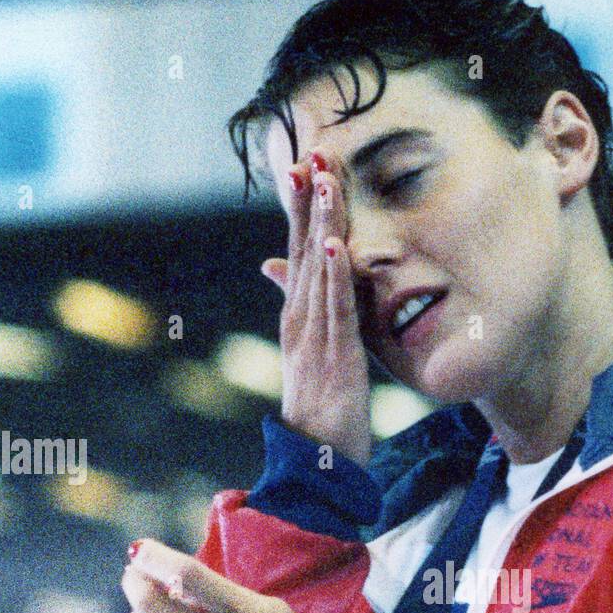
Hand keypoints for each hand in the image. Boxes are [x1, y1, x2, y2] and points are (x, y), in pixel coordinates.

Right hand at [261, 149, 372, 467]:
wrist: (316, 460)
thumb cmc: (320, 408)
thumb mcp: (312, 353)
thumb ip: (303, 310)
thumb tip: (276, 271)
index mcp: (297, 315)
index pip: (298, 250)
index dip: (302, 207)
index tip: (306, 164)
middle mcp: (300, 319)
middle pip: (302, 249)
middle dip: (307, 201)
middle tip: (312, 151)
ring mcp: (314, 336)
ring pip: (318, 270)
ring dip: (321, 223)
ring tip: (324, 181)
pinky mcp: (334, 355)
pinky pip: (335, 309)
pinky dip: (333, 275)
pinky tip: (332, 244)